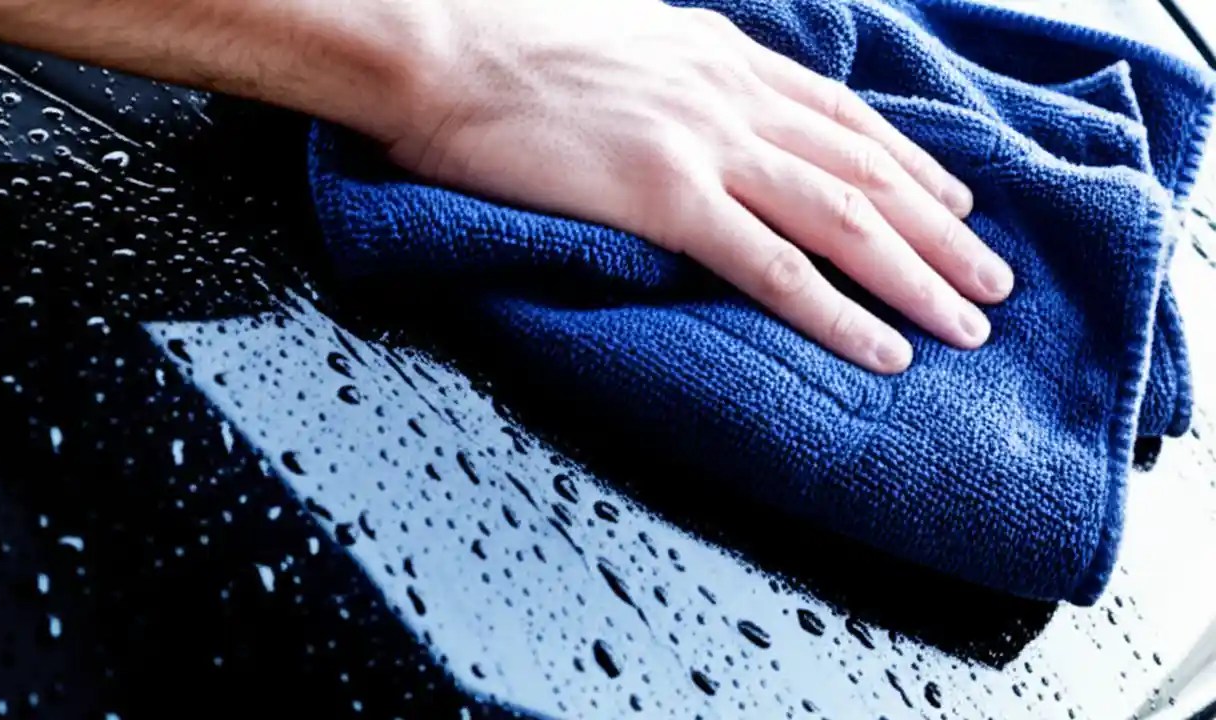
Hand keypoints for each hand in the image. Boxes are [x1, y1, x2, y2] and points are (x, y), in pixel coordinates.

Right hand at [387, 0, 1013, 373]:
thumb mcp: (615, 33)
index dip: (909, 164)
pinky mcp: (665, 196)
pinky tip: (883, 348)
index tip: (951, 202)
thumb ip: (672, 67)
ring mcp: (705, 144)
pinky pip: (774, 267)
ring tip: (967, 322)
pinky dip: (838, 311)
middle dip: (941, 230)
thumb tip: (686, 98)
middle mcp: (732, 95)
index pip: (842, 116)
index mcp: (719, 54)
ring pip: (845, 218)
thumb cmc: (500, 39)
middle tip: (992, 276)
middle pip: (867, 170)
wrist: (432, 42)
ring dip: (918, 276)